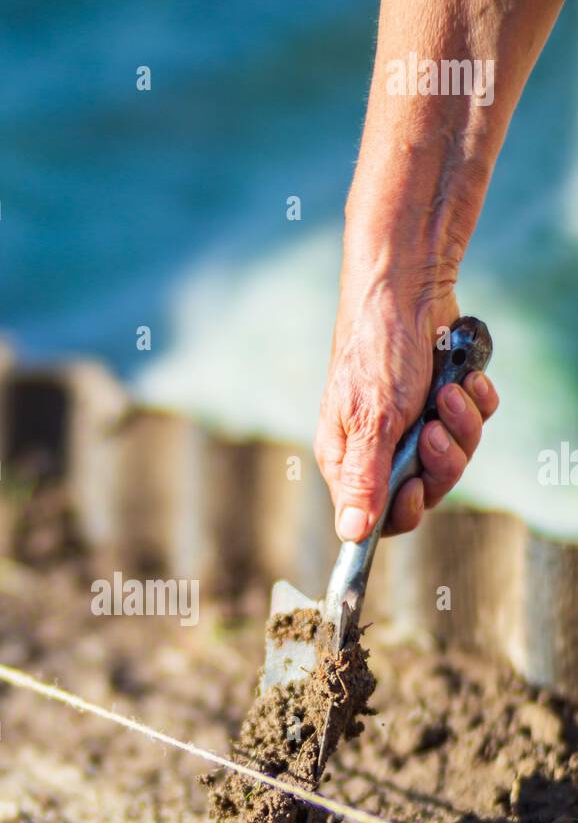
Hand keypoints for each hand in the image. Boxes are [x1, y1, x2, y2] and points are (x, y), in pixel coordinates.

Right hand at [314, 280, 498, 541]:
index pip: (377, 517)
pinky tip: (464, 376)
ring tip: (449, 390)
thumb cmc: (376, 350)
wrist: (408, 288)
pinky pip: (472, 423)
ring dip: (461, 424)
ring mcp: (413, 424)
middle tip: (435, 428)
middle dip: (441, 460)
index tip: (418, 486)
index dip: (406, 510)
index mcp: (348, 458)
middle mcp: (378, 447)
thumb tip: (350, 533)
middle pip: (425, 489)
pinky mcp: (442, 403)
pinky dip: (475, 400)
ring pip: (454, 456)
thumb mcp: (372, 420)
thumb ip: (364, 480)